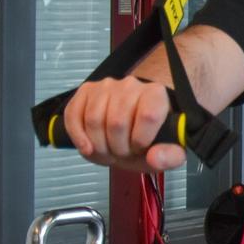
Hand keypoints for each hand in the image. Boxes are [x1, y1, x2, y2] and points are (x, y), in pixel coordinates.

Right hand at [62, 77, 187, 174]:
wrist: (131, 128)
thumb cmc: (149, 139)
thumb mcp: (167, 152)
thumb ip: (170, 157)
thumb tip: (154, 158)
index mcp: (156, 95)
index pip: (148, 116)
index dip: (140, 140)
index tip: (140, 148)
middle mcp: (131, 85)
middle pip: (117, 122)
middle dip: (117, 148)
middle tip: (121, 154)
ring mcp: (106, 86)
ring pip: (94, 119)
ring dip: (97, 146)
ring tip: (107, 152)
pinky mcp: (86, 91)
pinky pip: (73, 115)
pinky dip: (77, 137)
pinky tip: (87, 148)